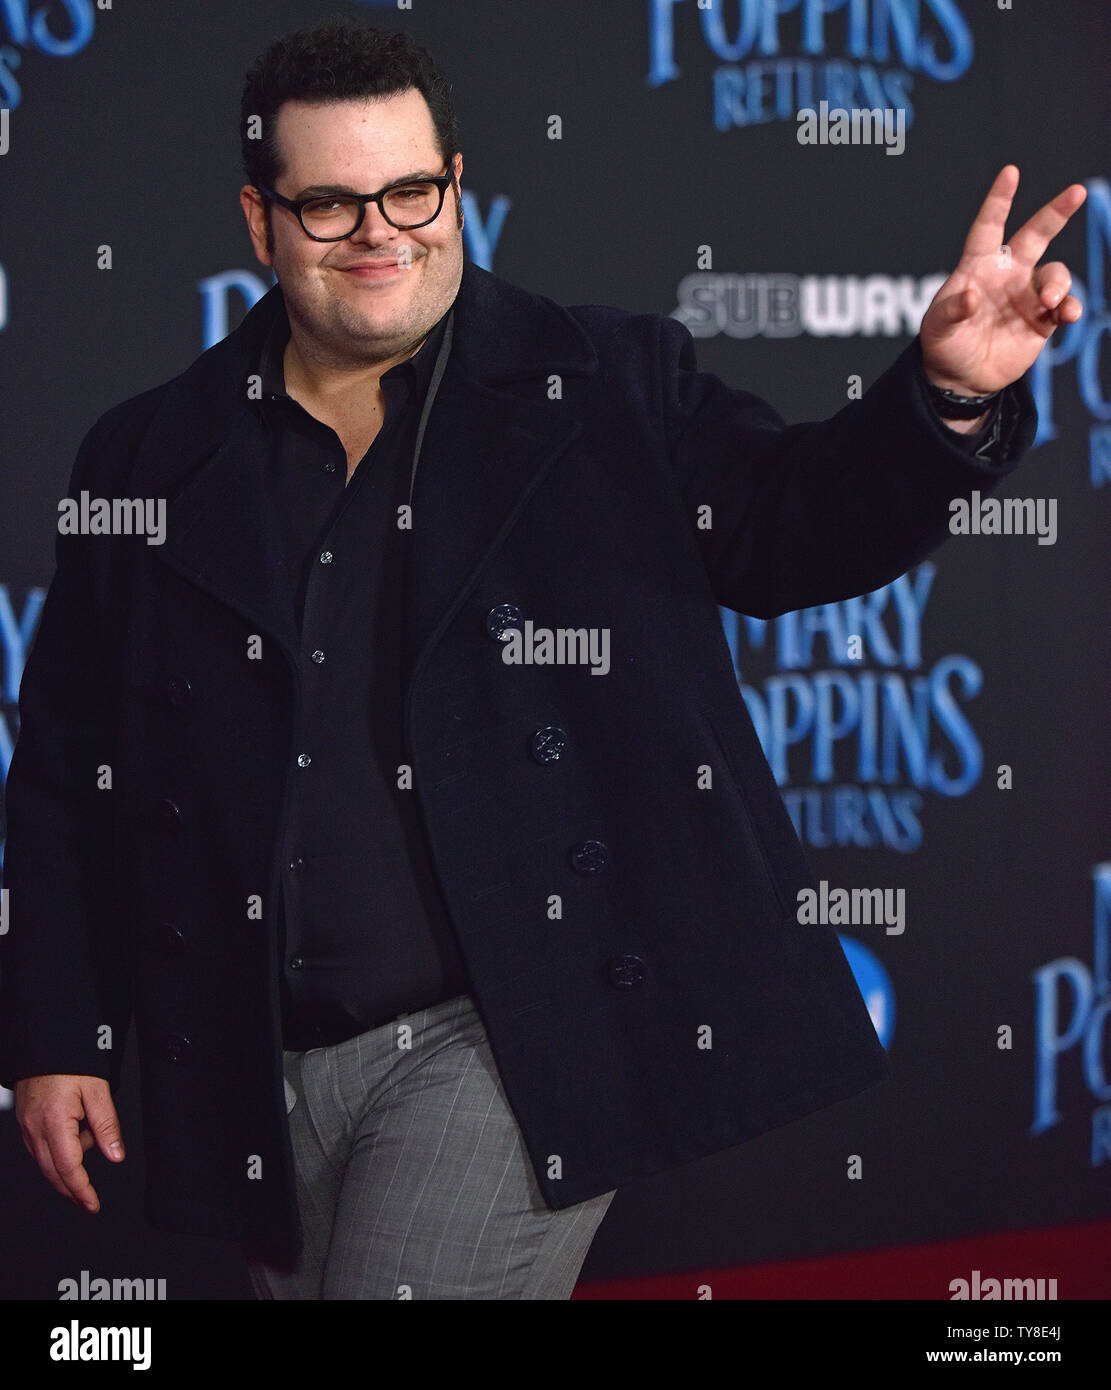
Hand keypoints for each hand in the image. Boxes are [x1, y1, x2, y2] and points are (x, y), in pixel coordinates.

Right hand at [15, 1073, 124, 1212]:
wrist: (47, 1043)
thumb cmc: (70, 1061)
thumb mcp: (98, 1089)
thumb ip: (107, 1125)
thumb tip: (115, 1155)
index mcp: (54, 1122)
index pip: (68, 1168)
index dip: (81, 1190)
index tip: (92, 1204)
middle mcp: (35, 1129)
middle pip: (53, 1173)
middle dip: (72, 1190)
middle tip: (89, 1200)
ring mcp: (26, 1127)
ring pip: (46, 1162)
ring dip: (67, 1166)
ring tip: (91, 1135)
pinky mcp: (25, 1122)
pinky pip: (41, 1147)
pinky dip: (58, 1151)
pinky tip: (75, 1134)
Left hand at [919, 165, 1085, 395]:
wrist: (961, 379)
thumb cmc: (944, 345)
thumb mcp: (937, 330)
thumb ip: (951, 312)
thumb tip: (972, 298)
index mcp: (978, 267)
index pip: (988, 227)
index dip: (999, 200)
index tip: (1010, 172)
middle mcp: (1008, 274)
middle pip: (1036, 235)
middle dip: (1056, 212)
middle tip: (1077, 192)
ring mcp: (1027, 295)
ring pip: (1054, 274)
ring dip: (1057, 283)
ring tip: (1048, 302)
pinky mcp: (1042, 319)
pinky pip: (1064, 305)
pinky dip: (1070, 307)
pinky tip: (1066, 315)